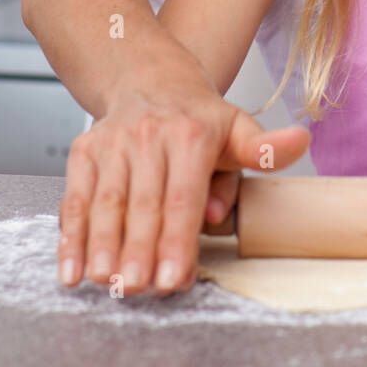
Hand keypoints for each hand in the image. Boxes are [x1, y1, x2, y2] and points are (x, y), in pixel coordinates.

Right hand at [58, 68, 309, 296]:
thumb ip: (267, 147)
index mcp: (191, 134)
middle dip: (139, 249)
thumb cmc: (200, 118)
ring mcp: (113, 142)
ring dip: (102, 245)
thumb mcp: (239, 128)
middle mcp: (149, 136)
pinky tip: (71, 269)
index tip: (174, 278)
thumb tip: (295, 144)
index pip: (183, 196)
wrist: (151, 79)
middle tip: (137, 287)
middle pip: (143, 203)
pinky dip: (71, 236)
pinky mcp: (84, 150)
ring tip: (104, 281)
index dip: (178, 239)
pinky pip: (76, 197)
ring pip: (106, 201)